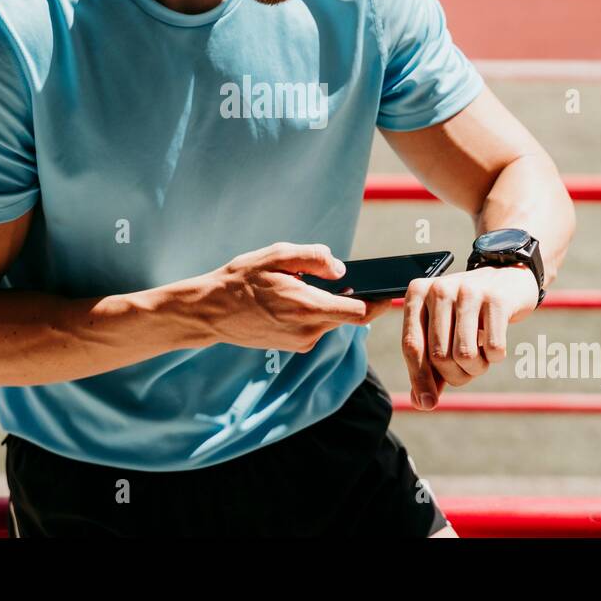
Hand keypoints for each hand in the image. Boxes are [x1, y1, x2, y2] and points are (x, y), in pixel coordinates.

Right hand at [204, 242, 392, 353]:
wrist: (210, 312)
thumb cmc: (241, 280)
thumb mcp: (276, 255)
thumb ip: (313, 258)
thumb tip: (341, 269)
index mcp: (308, 308)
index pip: (360, 312)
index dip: (380, 301)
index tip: (390, 289)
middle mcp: (308, 331)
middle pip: (347, 315)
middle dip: (350, 296)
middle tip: (340, 275)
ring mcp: (301, 342)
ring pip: (330, 320)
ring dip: (327, 302)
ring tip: (302, 283)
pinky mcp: (293, 345)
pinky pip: (315, 326)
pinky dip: (313, 311)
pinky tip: (292, 298)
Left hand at [401, 264, 538, 409]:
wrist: (509, 278)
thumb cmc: (469, 312)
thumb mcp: (443, 328)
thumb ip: (429, 363)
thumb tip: (422, 402)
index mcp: (417, 293)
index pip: (412, 345)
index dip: (419, 379)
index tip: (427, 404)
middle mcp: (439, 288)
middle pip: (439, 356)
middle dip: (456, 375)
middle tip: (469, 369)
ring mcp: (468, 291)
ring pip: (465, 355)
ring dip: (477, 368)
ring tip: (482, 357)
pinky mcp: (496, 299)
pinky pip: (493, 348)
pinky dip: (496, 357)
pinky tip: (496, 343)